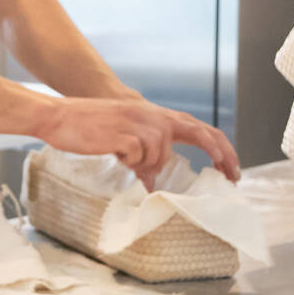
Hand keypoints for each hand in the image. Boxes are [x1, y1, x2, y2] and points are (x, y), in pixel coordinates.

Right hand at [33, 98, 241, 187]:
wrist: (61, 117)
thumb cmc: (91, 129)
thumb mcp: (125, 138)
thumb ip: (144, 153)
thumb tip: (153, 179)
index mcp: (155, 115)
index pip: (199, 128)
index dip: (221, 148)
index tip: (233, 170)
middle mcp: (152, 115)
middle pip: (199, 132)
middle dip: (220, 154)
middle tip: (232, 177)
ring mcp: (139, 123)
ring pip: (162, 153)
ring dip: (146, 164)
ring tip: (123, 158)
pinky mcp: (124, 134)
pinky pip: (138, 157)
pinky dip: (129, 161)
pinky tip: (114, 152)